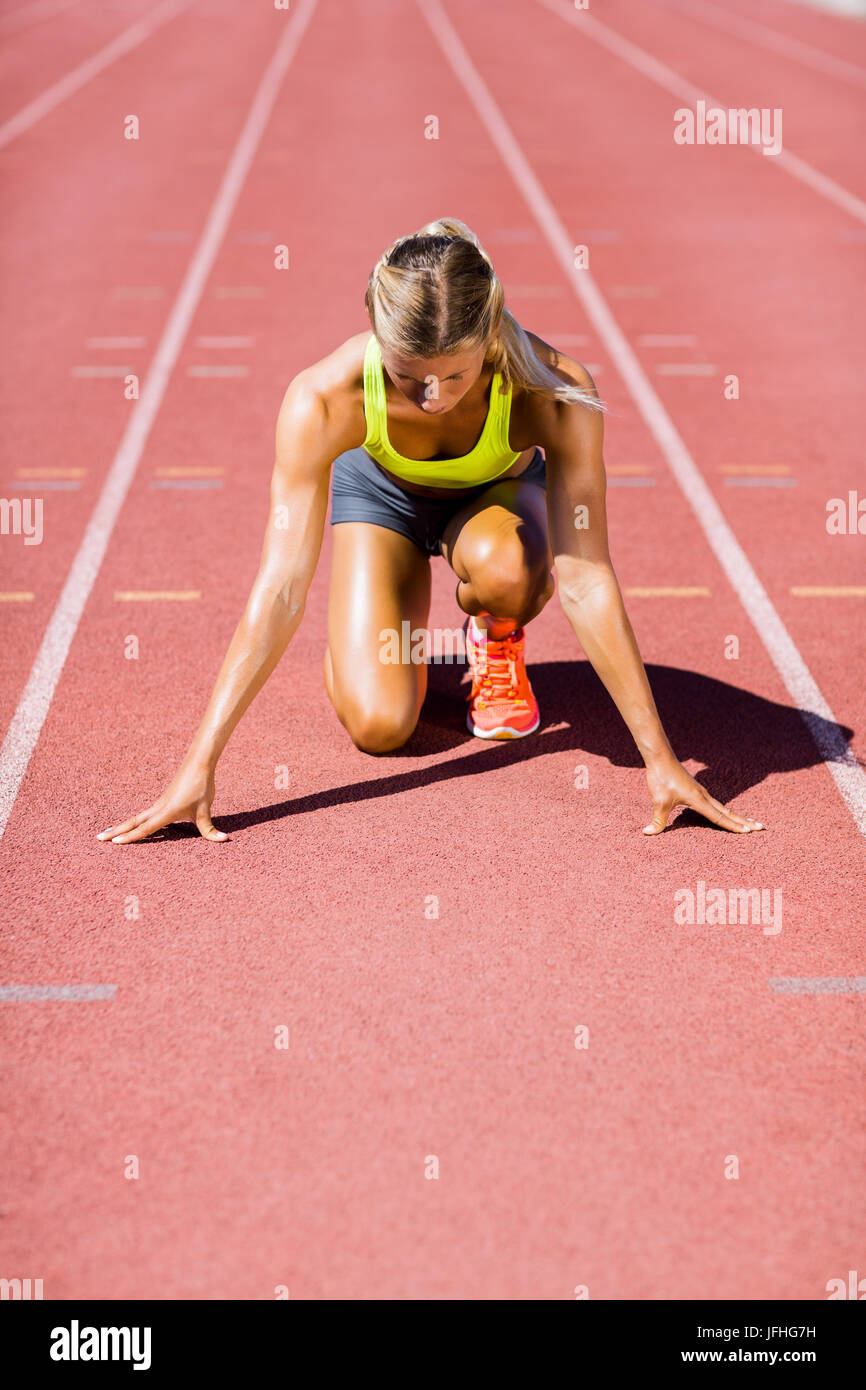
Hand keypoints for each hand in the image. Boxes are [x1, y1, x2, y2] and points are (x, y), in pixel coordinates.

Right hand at [96, 764, 226, 843]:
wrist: (198, 763)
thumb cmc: (201, 786)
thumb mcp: (206, 810)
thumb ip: (210, 829)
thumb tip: (223, 840)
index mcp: (166, 812)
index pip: (145, 828)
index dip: (130, 837)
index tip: (114, 843)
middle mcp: (158, 808)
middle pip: (133, 822)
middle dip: (116, 831)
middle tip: (98, 838)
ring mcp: (159, 803)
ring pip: (137, 817)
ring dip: (122, 825)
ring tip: (108, 832)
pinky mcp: (163, 800)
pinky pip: (145, 813)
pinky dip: (135, 820)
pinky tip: (132, 824)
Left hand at [643, 758, 763, 835]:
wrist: (660, 757)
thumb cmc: (661, 778)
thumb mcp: (658, 801)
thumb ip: (657, 820)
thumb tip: (647, 833)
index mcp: (699, 800)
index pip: (719, 817)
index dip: (733, 826)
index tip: (749, 832)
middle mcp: (704, 796)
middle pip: (728, 812)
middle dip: (744, 821)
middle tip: (761, 828)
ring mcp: (701, 792)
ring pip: (723, 807)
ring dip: (736, 816)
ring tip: (749, 823)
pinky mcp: (695, 789)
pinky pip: (714, 803)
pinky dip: (724, 810)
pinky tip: (724, 813)